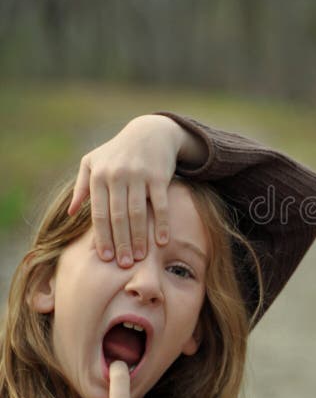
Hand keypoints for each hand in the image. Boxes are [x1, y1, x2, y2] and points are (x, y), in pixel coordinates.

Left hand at [68, 114, 202, 266]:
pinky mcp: (159, 176)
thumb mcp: (93, 162)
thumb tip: (70, 214)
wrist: (150, 132)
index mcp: (98, 175)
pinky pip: (160, 205)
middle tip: (123, 265)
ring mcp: (139, 176)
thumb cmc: (117, 151)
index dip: (102, 237)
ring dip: (139, 238)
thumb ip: (81, 187)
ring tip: (139, 258)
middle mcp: (117, 175)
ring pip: (138, 213)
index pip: (99, 213)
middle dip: (120, 243)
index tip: (105, 258)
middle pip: (118, 217)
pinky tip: (161, 241)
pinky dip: (161, 224)